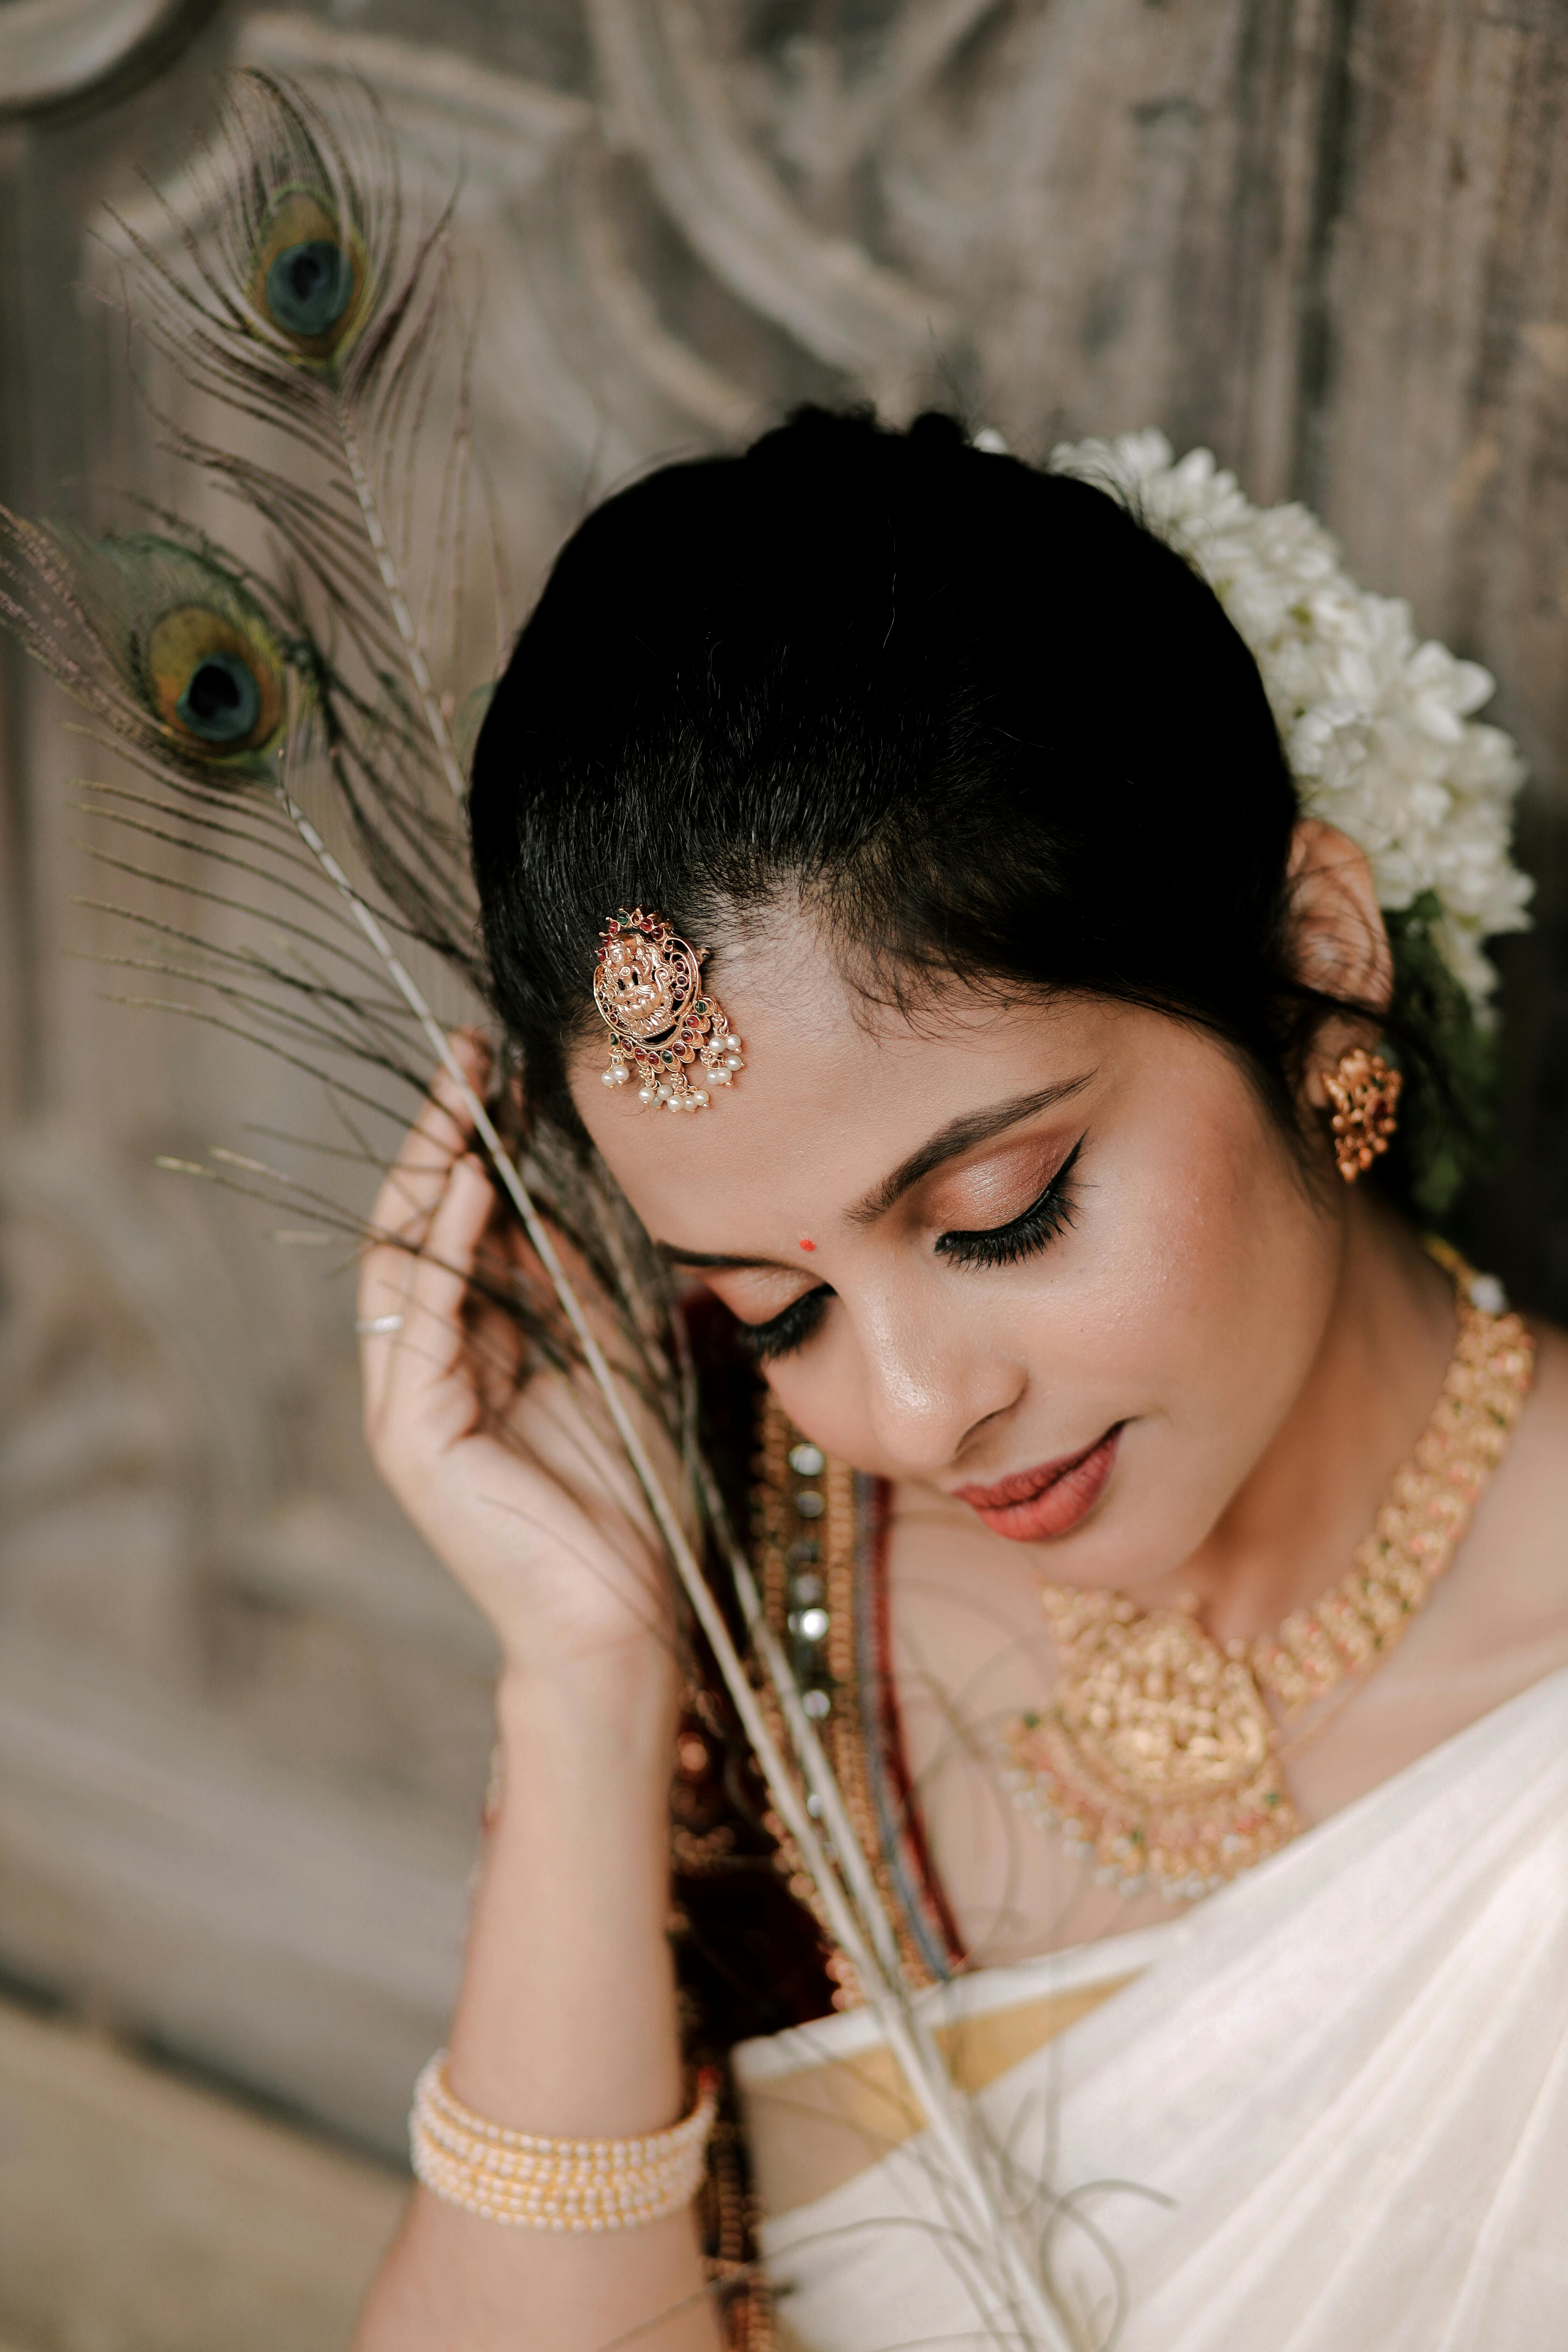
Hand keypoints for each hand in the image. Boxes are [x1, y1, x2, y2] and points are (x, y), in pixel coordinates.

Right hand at [359, 1036, 679, 1720]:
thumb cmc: (627, 1498)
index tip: (506, 1071)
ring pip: (408, 1261)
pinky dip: (451, 1248)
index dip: (478, 1147)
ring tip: (469, 1092)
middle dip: (447, 1138)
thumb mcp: (611, 1359)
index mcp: (473, 1352)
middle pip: (423, 1228)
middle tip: (473, 1053)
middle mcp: (427, 1369)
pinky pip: (424, 1320)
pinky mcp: (414, 1436)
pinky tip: (479, 1185)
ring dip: (441, 1172)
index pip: (461, 1228)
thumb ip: (580, 1285)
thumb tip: (571, 1191)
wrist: (622, 1619)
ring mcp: (410, 1403)